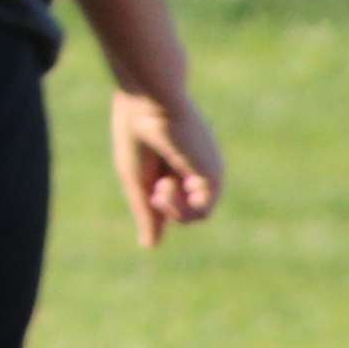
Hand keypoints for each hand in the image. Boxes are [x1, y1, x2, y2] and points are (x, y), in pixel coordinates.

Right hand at [108, 91, 221, 247]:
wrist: (149, 102)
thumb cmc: (135, 133)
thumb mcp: (135, 177)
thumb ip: (147, 211)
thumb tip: (151, 246)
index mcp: (174, 161)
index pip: (172, 198)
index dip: (159, 205)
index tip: (148, 195)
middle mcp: (193, 168)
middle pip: (181, 206)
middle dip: (162, 205)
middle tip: (153, 189)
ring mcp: (205, 173)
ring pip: (194, 215)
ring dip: (171, 209)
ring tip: (159, 188)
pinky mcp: (213, 176)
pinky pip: (202, 212)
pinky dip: (180, 209)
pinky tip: (166, 188)